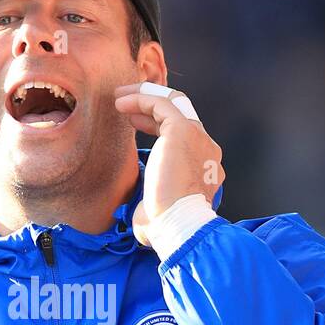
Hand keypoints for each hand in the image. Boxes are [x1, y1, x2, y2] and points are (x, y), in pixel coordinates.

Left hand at [114, 83, 223, 245]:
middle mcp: (206, 149)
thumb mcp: (159, 211)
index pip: (181, 136)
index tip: (133, 122)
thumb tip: (139, 214)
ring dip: (143, 97)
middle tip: (124, 104)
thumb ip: (153, 204)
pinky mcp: (183, 130)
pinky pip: (161, 104)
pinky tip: (120, 103)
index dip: (155, 125)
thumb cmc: (166, 227)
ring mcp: (198, 138)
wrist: (178, 225)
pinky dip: (141, 99)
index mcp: (204, 168)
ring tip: (118, 98)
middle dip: (150, 105)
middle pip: (179, 114)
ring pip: (173, 103)